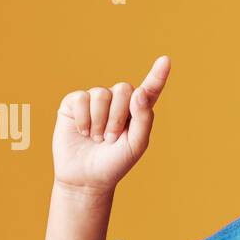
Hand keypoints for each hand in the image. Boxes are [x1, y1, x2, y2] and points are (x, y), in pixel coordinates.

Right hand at [53, 56, 170, 192]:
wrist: (86, 178)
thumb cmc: (114, 163)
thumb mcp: (136, 145)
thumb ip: (143, 118)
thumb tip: (139, 91)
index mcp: (137, 111)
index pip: (149, 90)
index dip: (157, 75)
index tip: (165, 61)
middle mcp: (117, 102)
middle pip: (124, 89)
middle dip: (118, 116)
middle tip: (111, 138)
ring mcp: (95, 101)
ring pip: (101, 94)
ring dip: (100, 120)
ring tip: (97, 138)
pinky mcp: (74, 103)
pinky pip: (81, 98)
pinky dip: (84, 119)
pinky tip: (83, 133)